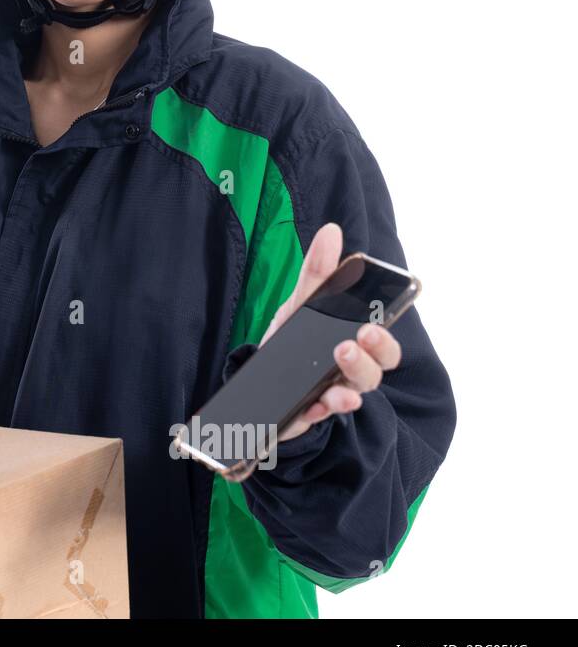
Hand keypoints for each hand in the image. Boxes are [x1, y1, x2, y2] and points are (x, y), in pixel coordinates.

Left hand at [259, 223, 402, 442]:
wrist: (259, 376)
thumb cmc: (293, 337)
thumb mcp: (301, 303)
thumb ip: (318, 272)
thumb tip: (332, 231)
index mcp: (354, 343)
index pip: (384, 344)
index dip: (386, 335)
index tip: (374, 322)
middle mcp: (349, 371)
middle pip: (377, 370)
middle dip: (371, 357)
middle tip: (355, 340)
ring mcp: (331, 393)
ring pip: (354, 395)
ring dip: (349, 384)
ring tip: (338, 369)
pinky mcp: (308, 411)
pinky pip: (319, 415)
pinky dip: (319, 408)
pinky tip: (314, 403)